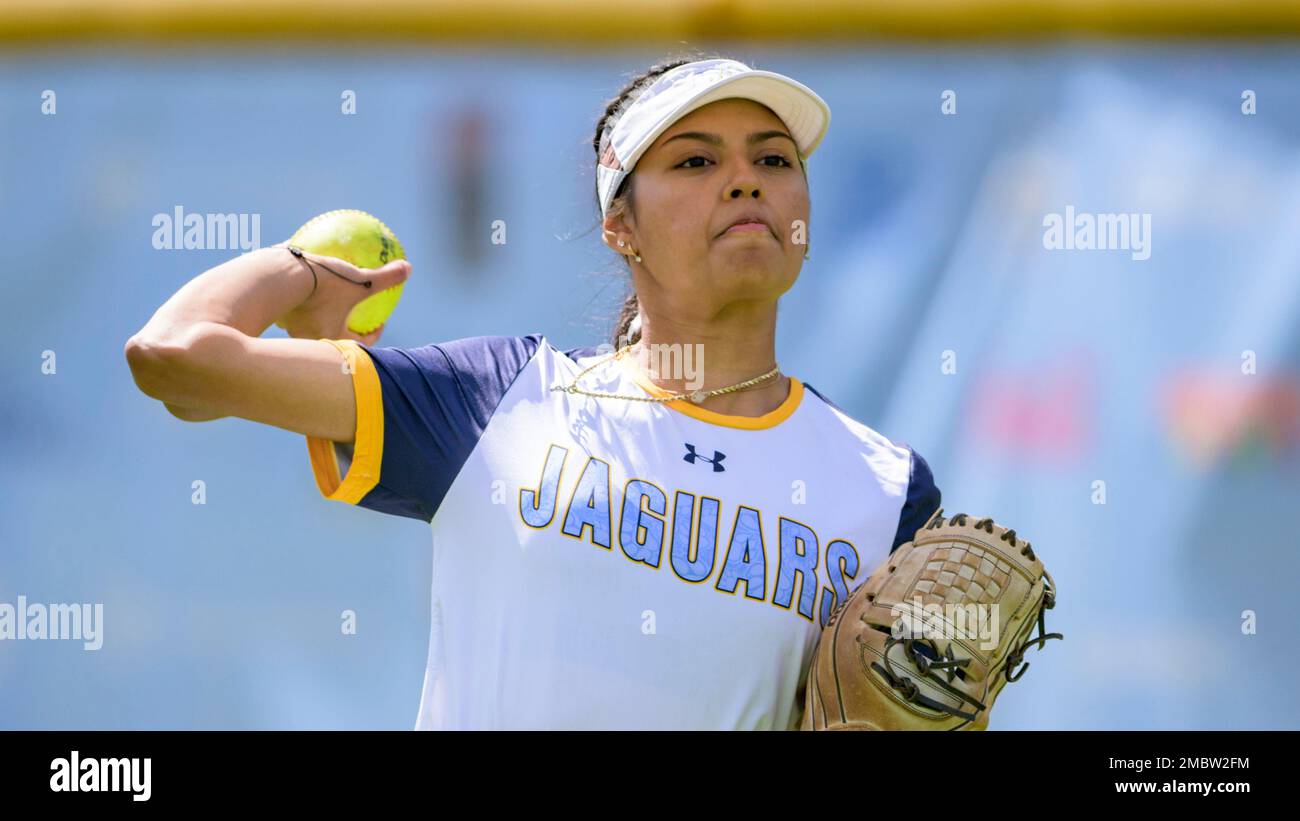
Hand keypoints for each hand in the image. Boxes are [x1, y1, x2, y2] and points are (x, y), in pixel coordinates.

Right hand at [271, 245, 410, 345]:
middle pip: (331, 337)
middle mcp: (307, 341)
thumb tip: (408, 269)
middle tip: (353, 312)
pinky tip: (304, 279)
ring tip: (328, 296)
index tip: (378, 322)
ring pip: (308, 323)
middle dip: (342, 327)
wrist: (277, 275)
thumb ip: (385, 278)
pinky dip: (300, 297)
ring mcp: (288, 327)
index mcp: (330, 339)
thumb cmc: (324, 284)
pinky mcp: (274, 311)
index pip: (358, 344)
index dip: (372, 333)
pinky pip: (292, 306)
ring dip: (319, 313)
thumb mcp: (362, 281)